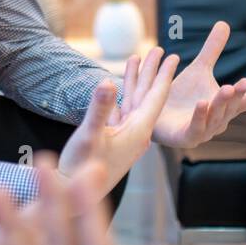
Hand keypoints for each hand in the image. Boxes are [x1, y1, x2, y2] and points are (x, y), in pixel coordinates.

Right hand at [59, 47, 177, 194]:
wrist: (71, 194)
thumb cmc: (80, 168)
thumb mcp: (89, 136)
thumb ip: (99, 109)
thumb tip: (107, 81)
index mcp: (138, 131)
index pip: (156, 98)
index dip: (164, 76)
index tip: (174, 56)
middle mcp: (136, 134)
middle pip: (149, 98)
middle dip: (154, 73)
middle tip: (161, 50)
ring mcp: (125, 138)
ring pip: (134, 103)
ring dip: (136, 81)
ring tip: (138, 58)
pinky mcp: (112, 140)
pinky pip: (121, 111)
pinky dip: (121, 94)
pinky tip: (117, 85)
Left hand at [153, 21, 245, 147]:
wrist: (153, 114)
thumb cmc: (180, 95)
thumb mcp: (199, 69)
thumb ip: (212, 50)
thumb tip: (224, 23)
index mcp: (224, 105)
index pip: (245, 100)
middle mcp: (218, 120)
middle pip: (232, 107)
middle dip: (239, 94)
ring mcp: (205, 131)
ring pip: (217, 117)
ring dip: (222, 103)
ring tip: (228, 88)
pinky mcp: (187, 138)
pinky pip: (196, 127)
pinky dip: (200, 116)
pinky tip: (203, 103)